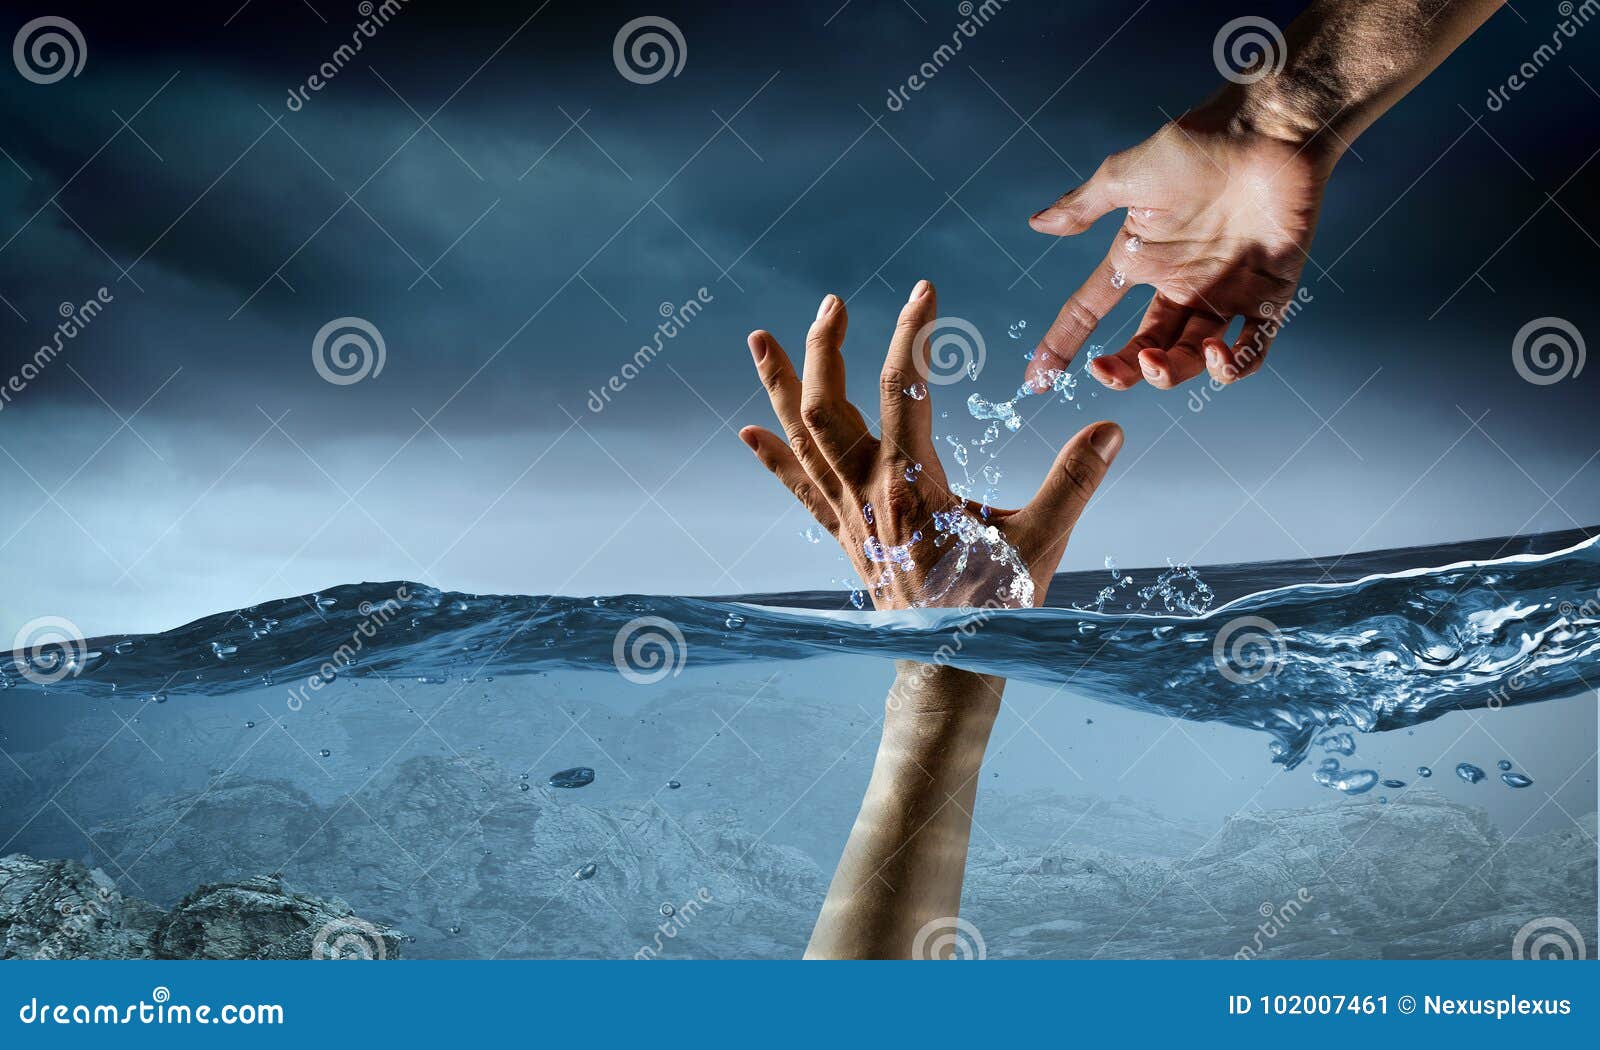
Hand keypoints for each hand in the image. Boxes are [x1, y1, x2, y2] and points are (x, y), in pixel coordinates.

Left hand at [739, 281, 1122, 609]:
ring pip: (802, 439)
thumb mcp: (1041, 540)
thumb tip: (1111, 427)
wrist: (950, 669)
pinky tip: (749, 432)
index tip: (924, 290)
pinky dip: (774, 458)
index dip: (911, 334)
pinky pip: (800, 489)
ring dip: (779, 386)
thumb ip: (1074, 480)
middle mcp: (867, 494)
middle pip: (826, 406)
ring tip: (758, 338)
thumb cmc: (995, 607)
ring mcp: (850, 516)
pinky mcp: (846, 538)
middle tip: (833, 303)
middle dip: (824, 348)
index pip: (901, 389)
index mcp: (911, 484)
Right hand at [1024, 103, 1330, 393]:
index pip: (1091, 311)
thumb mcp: (1126, 175)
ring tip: (1156, 364)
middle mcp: (1179, 282)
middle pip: (1143, 347)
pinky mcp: (1268, 295)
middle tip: (1107, 371)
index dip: (1062, 344)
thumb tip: (1036, 223)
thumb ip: (1083, 206)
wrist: (1268, 130)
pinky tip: (1216, 355)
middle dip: (1121, 370)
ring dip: (1171, 373)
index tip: (1038, 379)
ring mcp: (1223, 292)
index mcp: (1141, 259)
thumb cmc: (1197, 146)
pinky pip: (1252, 350)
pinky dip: (1233, 366)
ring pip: (1192, 358)